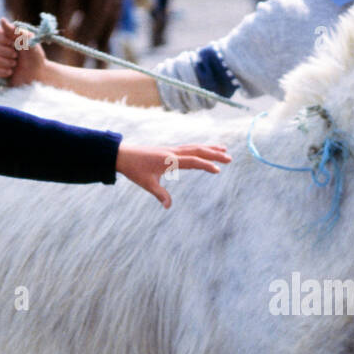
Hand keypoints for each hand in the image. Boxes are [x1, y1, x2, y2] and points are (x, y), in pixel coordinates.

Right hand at [0, 16, 46, 85]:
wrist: (39, 74)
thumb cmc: (35, 55)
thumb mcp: (28, 41)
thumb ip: (15, 30)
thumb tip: (1, 20)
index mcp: (6, 38)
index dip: (1, 38)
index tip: (12, 42)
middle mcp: (0, 48)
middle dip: (5, 52)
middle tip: (16, 56)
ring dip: (4, 61)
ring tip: (15, 64)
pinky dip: (0, 71)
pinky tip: (10, 72)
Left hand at [115, 141, 230, 207]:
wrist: (123, 155)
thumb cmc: (134, 170)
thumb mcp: (147, 184)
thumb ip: (159, 194)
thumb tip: (168, 206)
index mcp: (169, 159)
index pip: (192, 161)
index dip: (206, 165)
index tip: (218, 170)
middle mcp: (173, 152)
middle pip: (198, 150)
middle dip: (214, 154)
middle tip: (230, 158)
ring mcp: (172, 150)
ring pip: (194, 147)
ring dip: (209, 148)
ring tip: (223, 149)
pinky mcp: (169, 150)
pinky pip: (189, 148)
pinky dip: (200, 148)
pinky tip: (205, 150)